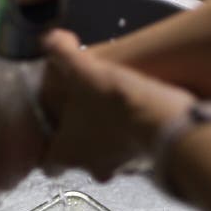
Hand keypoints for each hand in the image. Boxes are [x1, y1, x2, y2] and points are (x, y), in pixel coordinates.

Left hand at [39, 30, 195, 180]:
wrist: (161, 120)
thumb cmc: (113, 100)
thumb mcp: (81, 70)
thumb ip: (60, 53)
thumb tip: (52, 41)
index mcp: (65, 153)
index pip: (48, 164)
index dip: (49, 149)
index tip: (54, 135)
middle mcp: (89, 168)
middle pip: (78, 162)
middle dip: (80, 144)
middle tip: (85, 121)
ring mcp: (117, 169)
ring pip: (106, 160)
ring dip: (107, 143)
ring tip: (113, 116)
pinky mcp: (142, 165)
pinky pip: (131, 156)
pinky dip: (131, 141)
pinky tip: (135, 120)